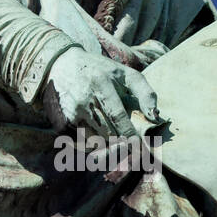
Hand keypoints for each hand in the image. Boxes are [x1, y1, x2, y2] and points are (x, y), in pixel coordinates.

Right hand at [42, 47, 159, 136]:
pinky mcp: (62, 124)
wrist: (62, 65)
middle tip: (134, 151)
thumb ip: (145, 92)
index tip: (141, 147)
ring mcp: (70, 113)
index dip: (130, 135)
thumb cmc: (100, 71)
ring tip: (117, 143)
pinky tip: (101, 140)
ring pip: (95, 142)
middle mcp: (83, 99)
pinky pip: (83, 145)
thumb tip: (155, 116)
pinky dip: (95, 147)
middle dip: (123, 145)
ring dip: (109, 147)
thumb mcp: (125, 74)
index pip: (117, 116)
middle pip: (107, 133)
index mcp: (101, 83)